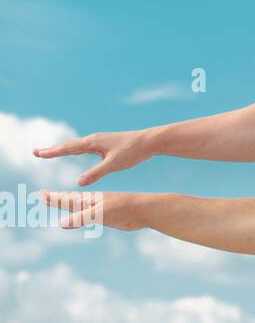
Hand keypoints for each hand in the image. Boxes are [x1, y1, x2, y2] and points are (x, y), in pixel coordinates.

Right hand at [33, 130, 155, 186]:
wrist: (150, 141)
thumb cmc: (133, 152)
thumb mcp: (114, 165)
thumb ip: (96, 173)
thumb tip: (78, 183)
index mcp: (93, 143)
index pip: (68, 148)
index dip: (52, 152)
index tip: (37, 154)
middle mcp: (94, 139)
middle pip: (68, 145)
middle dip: (52, 149)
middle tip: (36, 152)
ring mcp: (100, 140)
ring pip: (76, 145)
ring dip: (62, 148)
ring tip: (50, 152)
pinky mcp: (106, 143)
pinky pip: (85, 146)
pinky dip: (75, 149)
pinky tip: (76, 152)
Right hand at [39, 190, 147, 230]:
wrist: (144, 208)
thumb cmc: (123, 208)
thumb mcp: (100, 214)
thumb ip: (81, 218)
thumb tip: (60, 224)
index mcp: (89, 199)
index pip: (66, 198)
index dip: (53, 198)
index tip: (40, 194)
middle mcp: (92, 201)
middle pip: (70, 199)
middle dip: (56, 198)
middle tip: (42, 195)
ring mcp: (99, 207)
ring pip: (79, 205)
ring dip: (67, 204)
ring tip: (58, 201)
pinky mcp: (107, 214)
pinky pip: (88, 214)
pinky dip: (80, 214)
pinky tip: (81, 215)